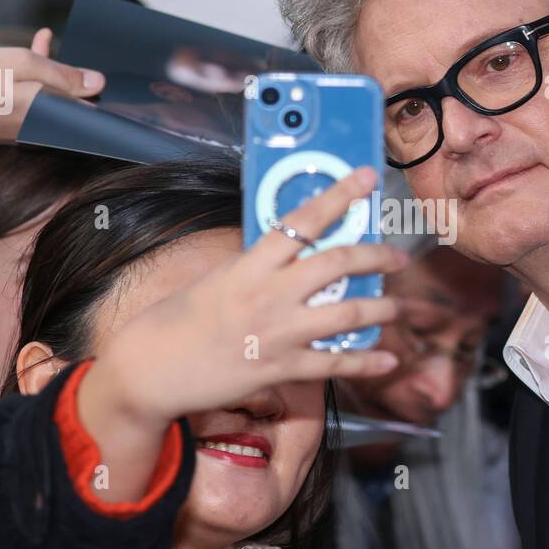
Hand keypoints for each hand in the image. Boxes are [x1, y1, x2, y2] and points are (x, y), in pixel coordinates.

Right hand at [0, 28, 103, 156]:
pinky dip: (40, 72)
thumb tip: (98, 83)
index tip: (127, 79)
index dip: (109, 94)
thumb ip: (61, 74)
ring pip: (56, 94)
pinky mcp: (12, 123)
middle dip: (88, 77)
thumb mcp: (20, 64)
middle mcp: (46, 129)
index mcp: (54, 117)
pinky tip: (42, 41)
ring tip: (68, 36)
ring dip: (61, 67)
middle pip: (78, 102)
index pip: (95, 113)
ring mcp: (29, 129)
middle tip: (102, 50)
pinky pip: (37, 96)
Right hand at [79, 167, 407, 431]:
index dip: (340, 195)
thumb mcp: (218, 278)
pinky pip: (335, 365)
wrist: (151, 369)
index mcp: (250, 264)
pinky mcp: (280, 369)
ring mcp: (278, 333)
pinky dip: (366, 362)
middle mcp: (269, 294)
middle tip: (395, 255)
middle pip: (336, 263)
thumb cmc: (178, 321)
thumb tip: (290, 254)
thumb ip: (257, 266)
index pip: (302, 219)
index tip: (366, 178)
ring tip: (397, 305)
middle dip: (374, 255)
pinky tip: (388, 358)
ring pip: (346, 313)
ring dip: (381, 308)